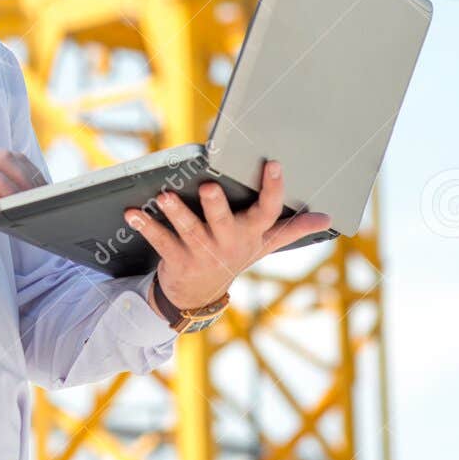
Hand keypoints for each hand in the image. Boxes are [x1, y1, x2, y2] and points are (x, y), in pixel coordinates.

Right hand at [0, 149, 45, 250]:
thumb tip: (9, 206)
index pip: (8, 159)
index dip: (29, 173)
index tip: (43, 192)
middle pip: (10, 156)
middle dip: (32, 175)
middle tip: (45, 196)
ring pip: (1, 159)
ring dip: (22, 179)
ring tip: (32, 198)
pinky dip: (3, 185)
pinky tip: (10, 199)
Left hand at [125, 160, 331, 311]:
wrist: (200, 295)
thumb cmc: (234, 257)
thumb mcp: (264, 245)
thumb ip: (292, 229)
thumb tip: (326, 218)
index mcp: (252, 234)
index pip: (269, 212)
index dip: (273, 189)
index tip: (273, 164)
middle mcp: (229, 243)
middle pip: (225, 222)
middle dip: (217, 205)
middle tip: (209, 186)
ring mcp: (202, 253)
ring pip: (189, 230)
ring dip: (176, 213)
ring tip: (164, 196)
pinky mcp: (177, 259)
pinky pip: (160, 241)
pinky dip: (145, 226)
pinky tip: (132, 213)